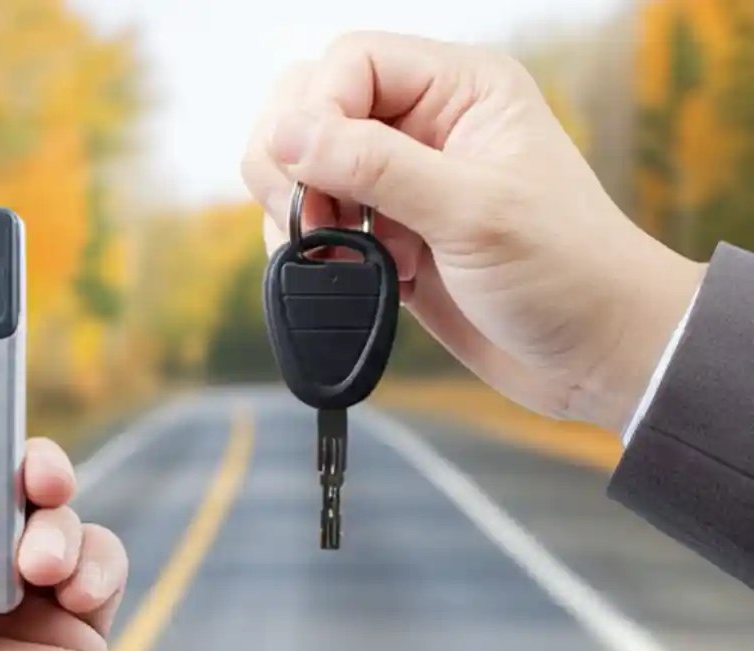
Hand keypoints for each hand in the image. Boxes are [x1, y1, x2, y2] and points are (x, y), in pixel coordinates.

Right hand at [242, 31, 704, 432]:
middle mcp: (424, 122)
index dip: (317, 111)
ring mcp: (401, 179)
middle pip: (311, 104)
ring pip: (303, 163)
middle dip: (294, 162)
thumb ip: (375, 166)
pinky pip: (316, 219)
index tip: (313, 174)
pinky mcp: (385, 231)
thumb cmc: (567, 273)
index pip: (351, 62)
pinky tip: (359, 273)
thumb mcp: (472, 212)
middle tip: (316, 218)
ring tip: (343, 251)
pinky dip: (314, 248)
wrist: (595, 356)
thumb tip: (288, 133)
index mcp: (460, 89)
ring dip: (301, 209)